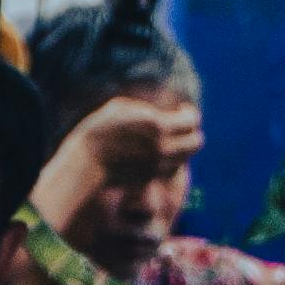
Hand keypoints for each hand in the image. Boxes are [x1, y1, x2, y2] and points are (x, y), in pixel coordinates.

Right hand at [32, 89, 205, 263]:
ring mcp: (160, 165)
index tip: (181, 110)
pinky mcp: (153, 177)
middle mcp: (164, 147)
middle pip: (197, 142)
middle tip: (180, 126)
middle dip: (192, 132)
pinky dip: (173, 161)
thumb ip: (148, 109)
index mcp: (158, 125)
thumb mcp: (122, 107)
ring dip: (183, 147)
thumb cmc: (100, 129)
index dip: (189, 113)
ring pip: (188, 157)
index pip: (192, 120)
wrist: (87, 162)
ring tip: (170, 139)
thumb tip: (163, 111)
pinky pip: (174, 168)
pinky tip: (160, 153)